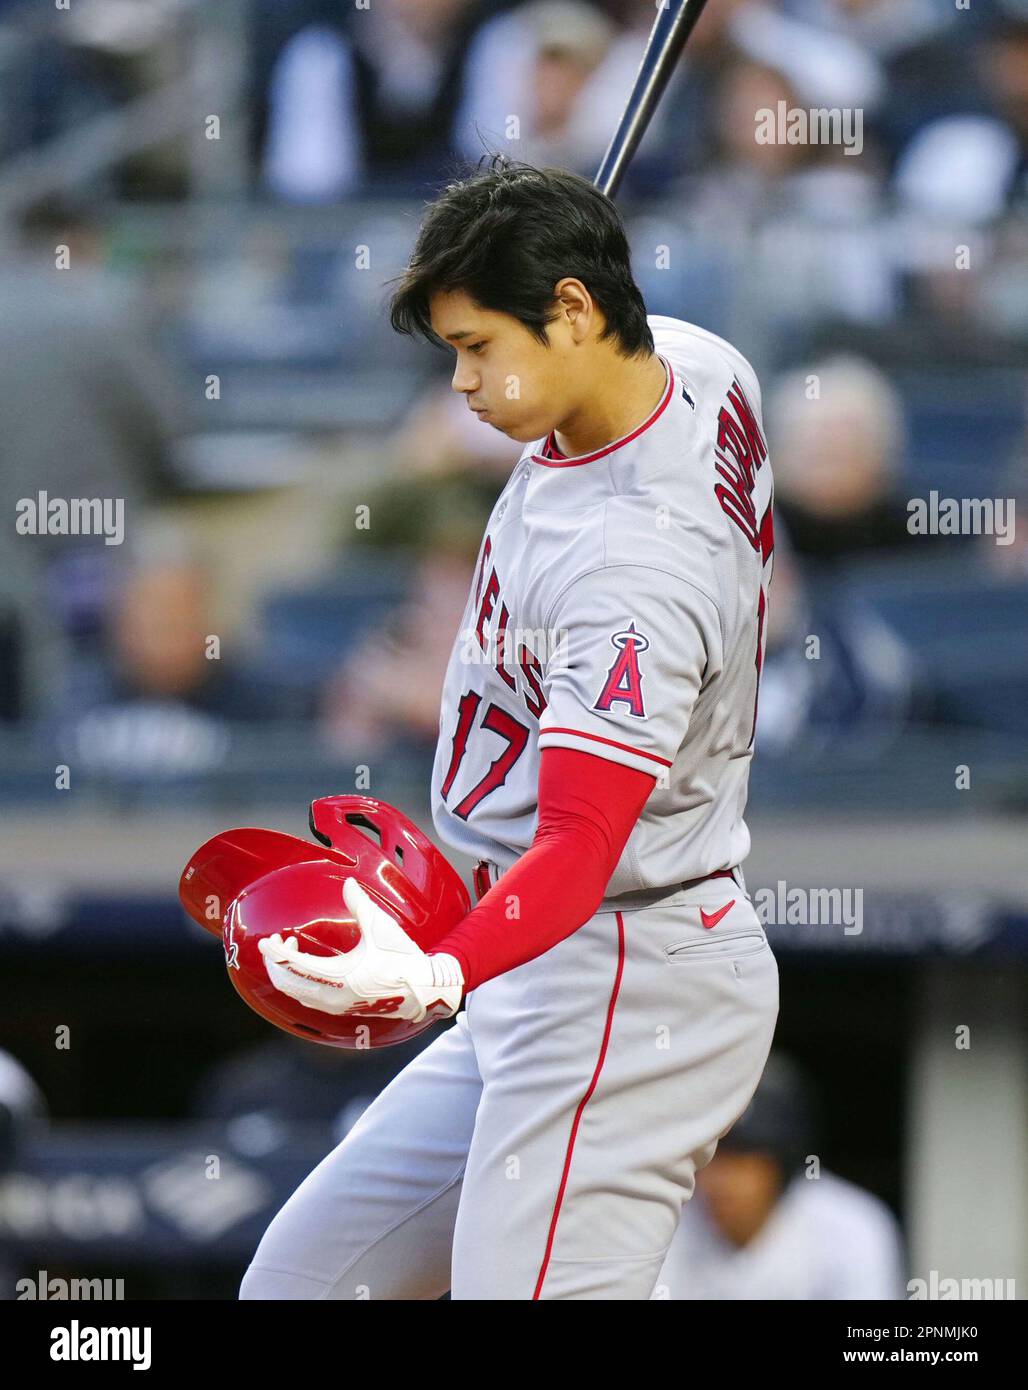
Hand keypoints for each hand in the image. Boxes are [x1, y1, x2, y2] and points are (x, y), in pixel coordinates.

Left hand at [257, 878, 463, 1022]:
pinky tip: (306, 965)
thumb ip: (360, 905)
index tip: (266, 940)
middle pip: (287, 984)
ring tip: (291, 948)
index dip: (276, 953)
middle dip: (275, 963)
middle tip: (274, 943)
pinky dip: (299, 981)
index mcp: (339, 977)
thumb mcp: (381, 929)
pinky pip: (307, 997)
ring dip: (287, 972)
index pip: (294, 966)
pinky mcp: (340, 1009)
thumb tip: (347, 883)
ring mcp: (335, 1006)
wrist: (422, 990)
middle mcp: (332, 996)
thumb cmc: (403, 960)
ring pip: (296, 992)